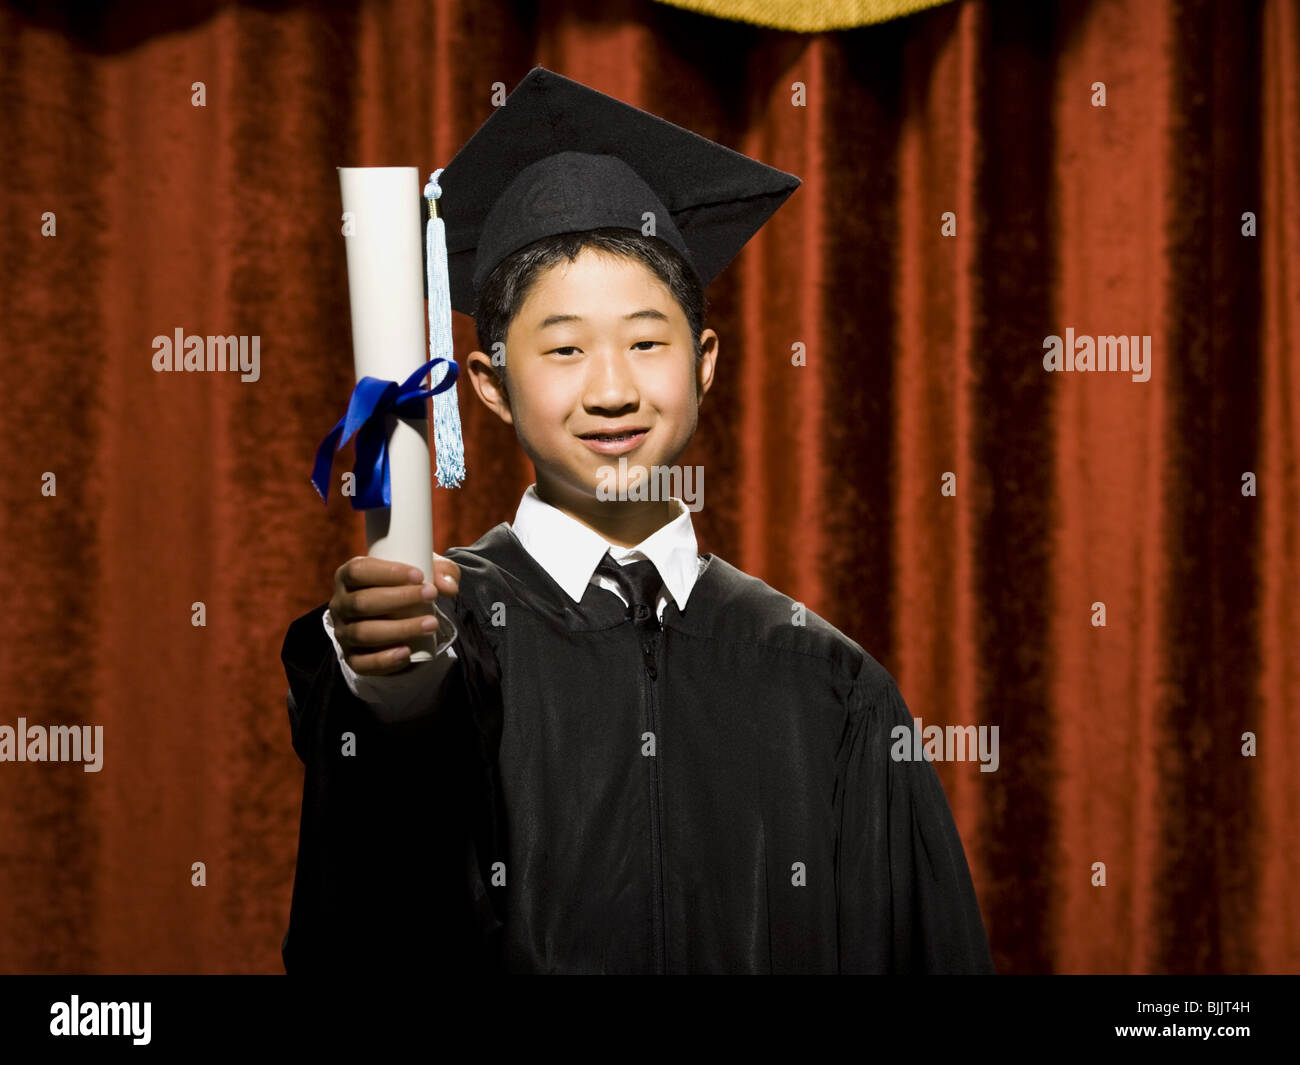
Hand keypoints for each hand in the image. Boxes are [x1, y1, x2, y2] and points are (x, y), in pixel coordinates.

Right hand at [329, 553, 460, 675]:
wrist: (401, 618)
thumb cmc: (408, 586)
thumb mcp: (425, 572)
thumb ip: (442, 573)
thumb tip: (448, 588)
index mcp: (348, 576)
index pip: (358, 570)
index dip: (387, 572)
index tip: (419, 575)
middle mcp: (340, 604)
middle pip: (362, 602)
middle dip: (399, 599)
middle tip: (431, 595)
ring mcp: (343, 632)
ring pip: (363, 633)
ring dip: (400, 629)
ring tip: (431, 624)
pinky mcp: (352, 657)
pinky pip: (362, 663)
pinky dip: (384, 660)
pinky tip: (407, 652)